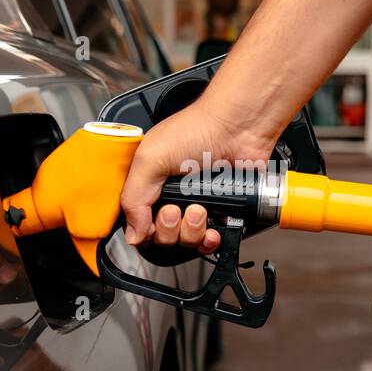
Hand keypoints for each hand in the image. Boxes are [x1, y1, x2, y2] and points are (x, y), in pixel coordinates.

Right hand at [120, 96, 276, 250]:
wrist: (238, 129)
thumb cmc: (197, 129)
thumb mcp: (150, 159)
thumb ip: (133, 198)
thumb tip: (133, 234)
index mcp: (150, 182)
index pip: (138, 221)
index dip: (144, 228)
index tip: (153, 218)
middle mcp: (172, 196)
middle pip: (161, 236)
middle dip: (169, 227)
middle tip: (176, 208)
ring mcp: (197, 205)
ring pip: (186, 240)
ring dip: (192, 229)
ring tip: (199, 208)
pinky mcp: (221, 211)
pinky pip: (210, 241)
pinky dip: (211, 240)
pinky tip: (212, 227)